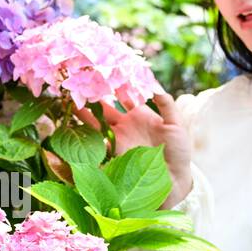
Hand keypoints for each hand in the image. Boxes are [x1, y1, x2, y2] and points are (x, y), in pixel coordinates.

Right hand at [73, 92, 194, 205]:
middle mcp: (126, 125)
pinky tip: (78, 127)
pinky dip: (88, 135)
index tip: (104, 73)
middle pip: (106, 109)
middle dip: (93, 98)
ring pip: (98, 123)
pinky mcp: (114, 153)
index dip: (115, 86)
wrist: (175, 177)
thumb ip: (166, 104)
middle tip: (81, 85)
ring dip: (86, 114)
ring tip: (73, 103)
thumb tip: (155, 85)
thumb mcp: (176, 123)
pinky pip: (99, 142)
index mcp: (140, 114)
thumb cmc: (178, 150)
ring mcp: (118, 138)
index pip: (124, 96)